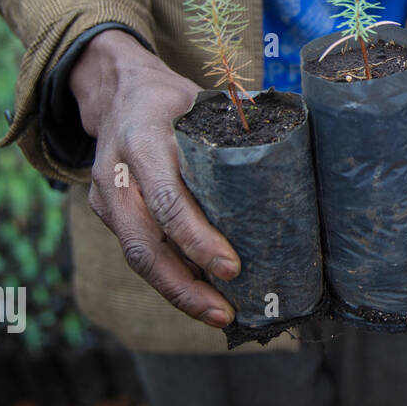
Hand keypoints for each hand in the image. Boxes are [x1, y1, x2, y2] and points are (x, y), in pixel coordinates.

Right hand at [71, 30, 238, 327]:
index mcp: (143, 140)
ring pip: (137, 257)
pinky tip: (201, 295)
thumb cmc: (172, 99)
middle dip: (184, 285)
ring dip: (177, 292)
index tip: (231, 268)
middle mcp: (115, 174)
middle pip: (143, 244)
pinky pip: (137, 251)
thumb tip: (302, 149)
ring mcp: (104, 197)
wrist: (115, 90)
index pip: (167, 199)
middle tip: (227, 312)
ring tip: (218, 315)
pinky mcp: (105, 213)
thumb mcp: (201, 101)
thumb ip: (238, 127)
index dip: (197, 238)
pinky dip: (169, 276)